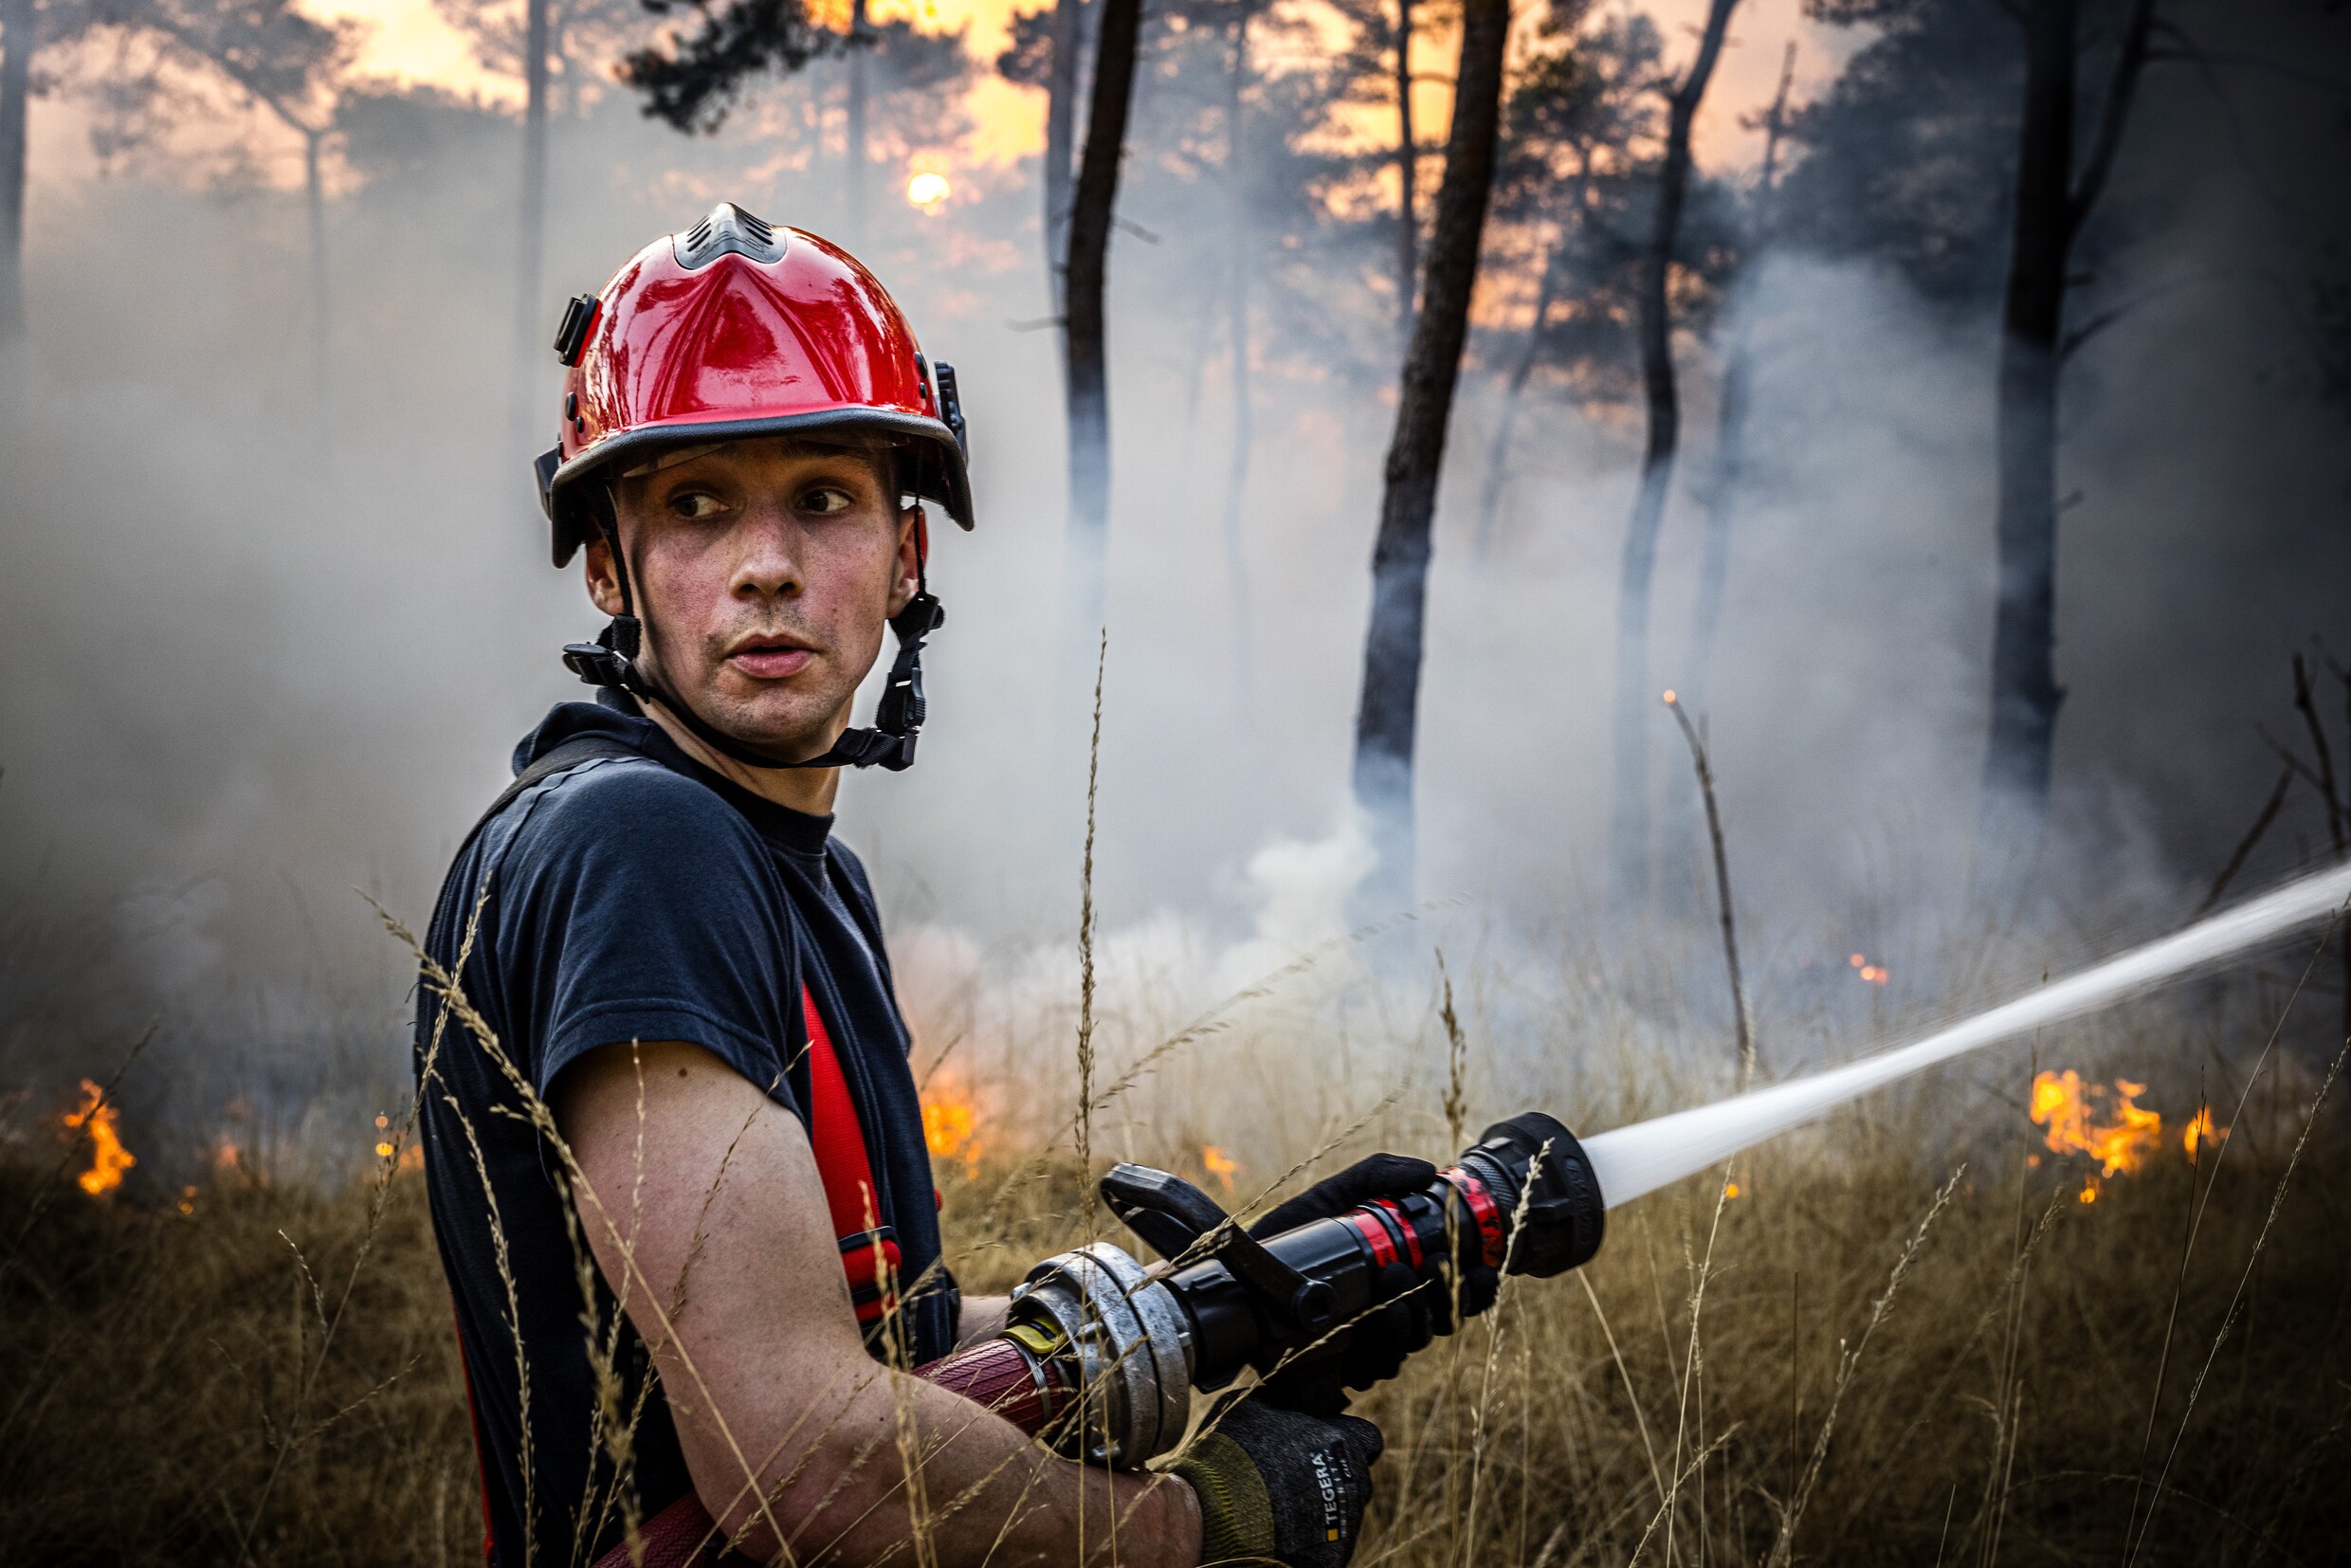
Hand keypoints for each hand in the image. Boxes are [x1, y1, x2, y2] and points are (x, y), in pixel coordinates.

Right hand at [1167, 1395, 1383, 1567]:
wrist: (1213, 1517)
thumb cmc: (1232, 1457)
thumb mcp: (1250, 1406)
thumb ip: (1279, 1399)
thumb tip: (1281, 1392)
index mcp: (1341, 1442)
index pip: (1367, 1437)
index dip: (1346, 1437)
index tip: (1323, 1441)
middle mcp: (1352, 1483)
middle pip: (1354, 1476)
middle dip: (1332, 1473)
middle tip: (1294, 1474)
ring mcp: (1344, 1524)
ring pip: (1343, 1511)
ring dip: (1320, 1504)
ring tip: (1281, 1505)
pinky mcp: (1330, 1556)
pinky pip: (1327, 1542)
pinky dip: (1309, 1536)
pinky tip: (1280, 1530)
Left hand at [1248, 1154, 1497, 1400]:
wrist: (1234, 1278)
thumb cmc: (1285, 1240)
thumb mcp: (1331, 1199)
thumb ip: (1377, 1177)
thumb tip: (1427, 1171)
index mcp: (1399, 1277)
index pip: (1454, 1288)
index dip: (1478, 1285)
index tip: (1484, 1268)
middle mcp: (1390, 1314)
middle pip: (1442, 1319)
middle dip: (1448, 1298)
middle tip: (1436, 1270)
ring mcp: (1367, 1345)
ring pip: (1413, 1345)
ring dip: (1413, 1319)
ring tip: (1392, 1289)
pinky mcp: (1340, 1373)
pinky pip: (1375, 1372)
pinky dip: (1379, 1352)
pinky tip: (1367, 1331)